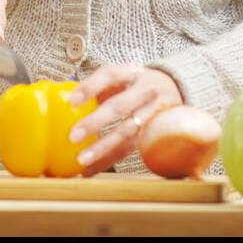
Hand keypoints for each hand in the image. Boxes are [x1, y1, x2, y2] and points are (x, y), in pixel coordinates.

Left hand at [65, 65, 184, 175]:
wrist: (177, 89)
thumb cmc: (138, 84)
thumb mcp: (123, 78)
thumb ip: (100, 89)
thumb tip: (66, 104)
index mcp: (132, 73)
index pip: (110, 75)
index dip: (91, 87)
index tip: (72, 102)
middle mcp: (146, 91)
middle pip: (119, 106)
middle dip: (95, 122)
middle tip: (73, 136)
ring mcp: (153, 112)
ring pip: (127, 132)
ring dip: (103, 148)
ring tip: (82, 160)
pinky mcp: (155, 133)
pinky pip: (131, 148)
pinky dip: (109, 160)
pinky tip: (91, 169)